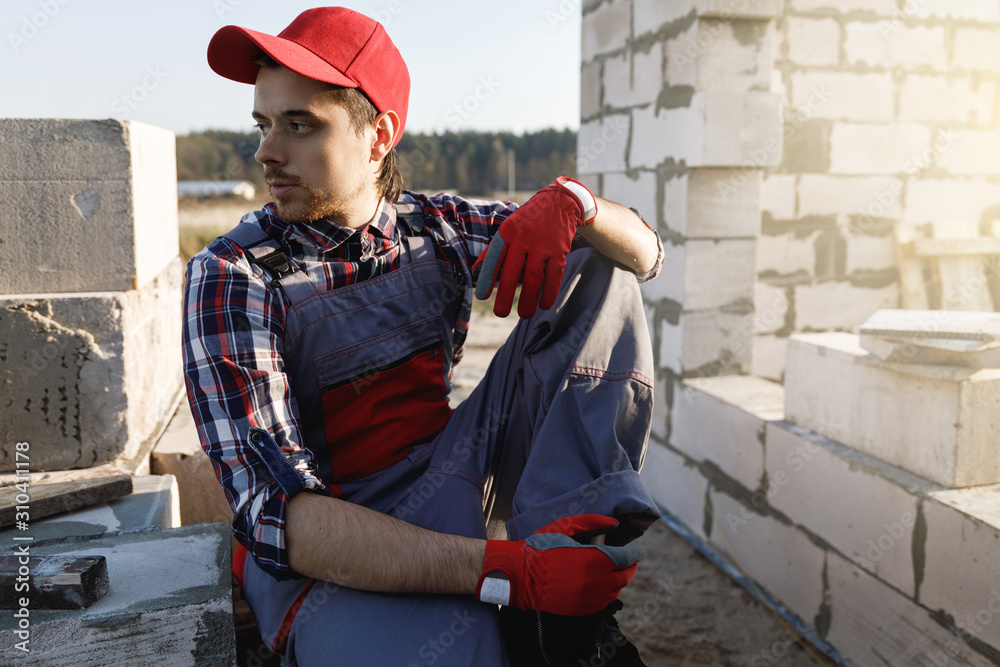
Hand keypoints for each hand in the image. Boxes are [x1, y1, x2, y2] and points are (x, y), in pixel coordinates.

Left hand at [473, 177, 597, 317]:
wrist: (560, 202)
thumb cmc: (529, 220)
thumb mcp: (509, 228)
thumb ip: (494, 249)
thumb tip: (475, 270)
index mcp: (508, 232)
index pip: (495, 257)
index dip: (487, 277)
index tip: (482, 296)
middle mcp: (524, 238)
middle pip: (512, 271)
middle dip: (505, 295)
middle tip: (499, 314)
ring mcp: (543, 244)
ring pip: (533, 277)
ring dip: (528, 298)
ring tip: (524, 315)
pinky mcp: (559, 250)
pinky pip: (554, 275)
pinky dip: (549, 291)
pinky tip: (544, 304)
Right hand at [475, 514, 641, 615]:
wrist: (520, 575)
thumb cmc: (541, 547)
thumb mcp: (565, 526)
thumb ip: (592, 522)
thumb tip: (614, 522)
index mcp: (594, 559)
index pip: (626, 558)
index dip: (635, 553)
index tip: (638, 550)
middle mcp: (596, 581)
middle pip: (625, 576)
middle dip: (630, 567)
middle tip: (629, 561)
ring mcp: (589, 598)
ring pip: (616, 591)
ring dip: (619, 580)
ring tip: (615, 572)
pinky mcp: (581, 609)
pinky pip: (603, 603)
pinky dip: (607, 593)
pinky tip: (603, 586)